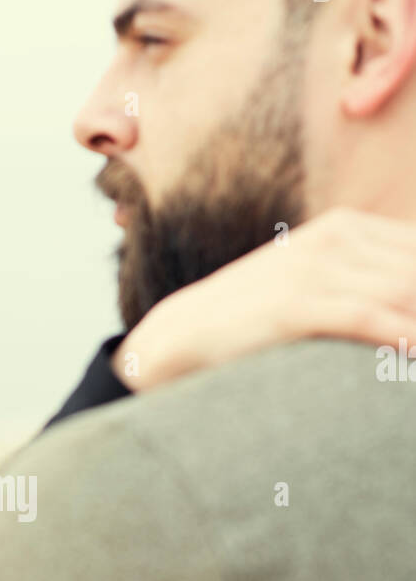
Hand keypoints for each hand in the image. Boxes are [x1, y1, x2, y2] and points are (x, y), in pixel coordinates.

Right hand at [111, 208, 415, 390]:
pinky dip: (398, 334)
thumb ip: (361, 279)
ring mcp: (311, 269)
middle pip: (415, 270)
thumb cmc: (257, 316)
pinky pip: (363, 316)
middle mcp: (332, 239)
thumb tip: (404, 299)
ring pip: (400, 291)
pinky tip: (412, 351)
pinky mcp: (294, 304)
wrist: (186, 333)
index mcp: (344, 229)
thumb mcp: (312, 281)